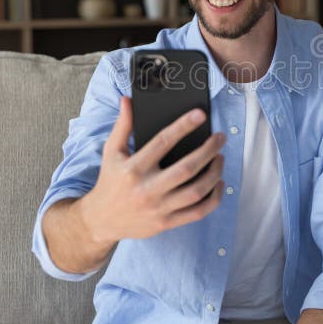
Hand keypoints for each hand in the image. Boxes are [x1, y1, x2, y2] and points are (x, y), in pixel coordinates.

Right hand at [79, 96, 225, 243]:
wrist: (101, 220)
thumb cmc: (110, 181)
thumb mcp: (111, 152)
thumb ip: (123, 126)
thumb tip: (127, 100)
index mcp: (133, 168)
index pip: (163, 142)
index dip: (183, 126)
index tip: (200, 115)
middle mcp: (147, 189)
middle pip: (187, 168)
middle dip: (209, 150)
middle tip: (220, 138)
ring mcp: (158, 208)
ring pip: (196, 191)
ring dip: (215, 173)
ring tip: (220, 158)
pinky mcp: (166, 223)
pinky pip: (198, 212)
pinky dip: (214, 198)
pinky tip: (219, 183)